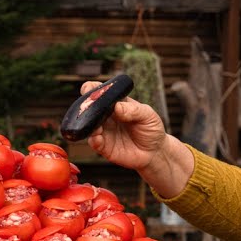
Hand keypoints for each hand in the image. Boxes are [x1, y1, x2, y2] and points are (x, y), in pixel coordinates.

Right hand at [80, 82, 193, 197]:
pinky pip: (94, 142)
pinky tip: (97, 138)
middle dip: (86, 107)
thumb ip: (133, 110)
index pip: (100, 93)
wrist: (154, 152)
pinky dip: (93, 139)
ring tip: (97, 126)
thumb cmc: (151, 129)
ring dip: (89, 124)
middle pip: (90, 108)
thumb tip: (117, 107)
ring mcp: (104, 131)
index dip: (92, 89)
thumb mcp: (147, 115)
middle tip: (89, 107)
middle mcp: (106, 117)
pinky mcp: (104, 147)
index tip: (90, 89)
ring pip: (89, 125)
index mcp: (115, 103)